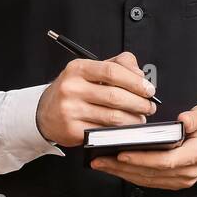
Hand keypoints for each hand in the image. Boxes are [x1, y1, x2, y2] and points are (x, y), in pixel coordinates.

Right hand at [34, 50, 156, 145]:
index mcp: (77, 68)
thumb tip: (141, 75)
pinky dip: (121, 131)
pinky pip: (104, 131)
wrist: (46, 113)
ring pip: (112, 116)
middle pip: (115, 96)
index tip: (150, 89)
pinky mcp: (72, 130)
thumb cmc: (75, 90)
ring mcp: (70, 110)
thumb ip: (119, 65)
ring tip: (141, 118)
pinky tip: (127, 129)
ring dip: (133, 119)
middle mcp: (71, 88)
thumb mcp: (92, 70)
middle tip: (150, 106)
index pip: (112, 71)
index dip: (135, 81)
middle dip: (139, 103)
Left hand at [90, 103, 196, 189]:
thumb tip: (182, 120)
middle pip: (151, 174)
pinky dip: (132, 175)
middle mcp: (188, 172)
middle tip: (100, 159)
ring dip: (123, 173)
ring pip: (148, 180)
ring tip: (103, 164)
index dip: (141, 159)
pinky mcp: (175, 181)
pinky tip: (118, 168)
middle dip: (123, 167)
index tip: (121, 153)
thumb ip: (195, 117)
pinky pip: (150, 181)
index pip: (165, 161)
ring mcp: (182, 179)